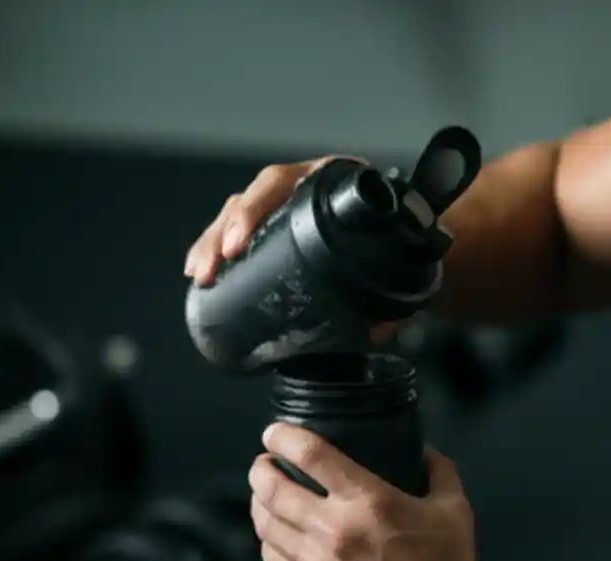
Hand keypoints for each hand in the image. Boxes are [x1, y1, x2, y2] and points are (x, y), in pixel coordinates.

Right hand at [183, 154, 407, 344]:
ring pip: (237, 214)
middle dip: (223, 234)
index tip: (240, 243)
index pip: (281, 181)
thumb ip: (389, 293)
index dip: (255, 209)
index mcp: (330, 179)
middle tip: (211, 268)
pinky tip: (198, 270)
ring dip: (212, 243)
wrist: (411, 235)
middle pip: (251, 199)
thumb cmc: (399, 238)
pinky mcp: (274, 228)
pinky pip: (238, 232)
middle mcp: (302, 186)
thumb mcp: (394, 255)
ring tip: (198, 273)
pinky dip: (216, 249)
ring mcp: (285, 205)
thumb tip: (376, 330)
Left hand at [248, 422, 493, 560]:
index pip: (310, 455)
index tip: (274, 432)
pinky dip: (267, 538)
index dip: (284, 437)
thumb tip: (418, 445)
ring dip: (259, 503)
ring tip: (264, 494)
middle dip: (262, 469)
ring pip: (266, 524)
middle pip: (275, 489)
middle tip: (264, 463)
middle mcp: (335, 530)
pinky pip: (271, 559)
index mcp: (369, 501)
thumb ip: (436, 469)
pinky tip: (273, 531)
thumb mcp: (454, 507)